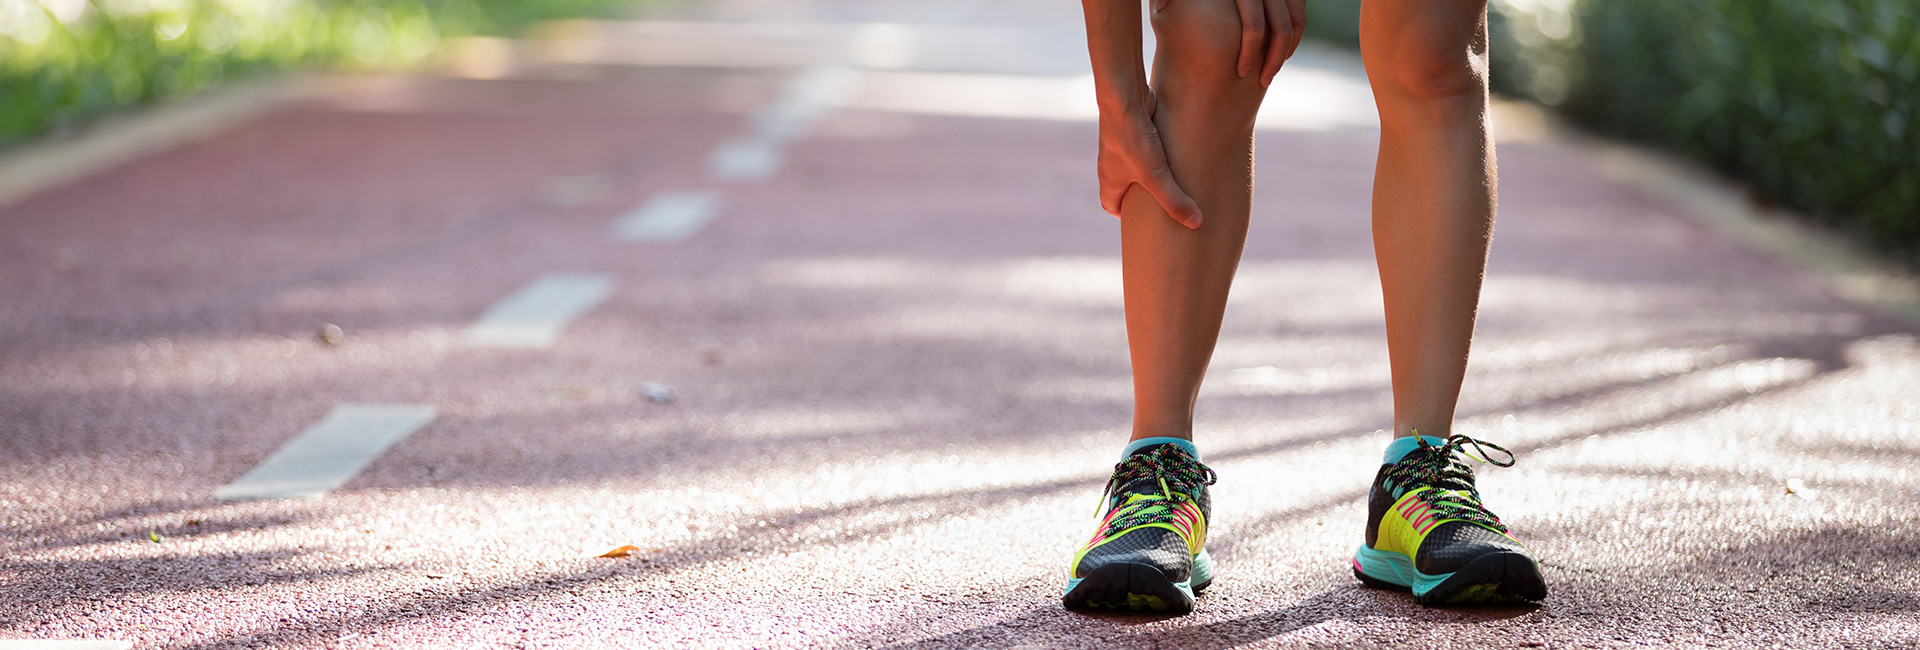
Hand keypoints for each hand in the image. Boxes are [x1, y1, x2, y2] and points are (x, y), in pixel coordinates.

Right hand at [1097, 88, 1203, 228]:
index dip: (1125, 215)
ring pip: (1134, 164)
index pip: (1110, 204)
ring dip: (1150, 171)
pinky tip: (1176, 151)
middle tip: (1160, 203)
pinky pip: (1144, 144)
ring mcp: (1121, 144)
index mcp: (1109, 180)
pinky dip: (1157, 150)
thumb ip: (1175, 200)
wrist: (1123, 97)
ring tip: (1172, 178)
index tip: (1141, 221)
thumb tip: (1196, 223)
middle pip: (1123, 185)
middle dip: (1140, 195)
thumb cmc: (1132, 140)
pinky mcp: (1134, 127)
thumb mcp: (1156, 177)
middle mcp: (1111, 163)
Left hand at [1155, 0, 1305, 86]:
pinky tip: (1280, 52)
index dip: (1250, 52)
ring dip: (1288, 49)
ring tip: (1271, 71)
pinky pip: (1299, 12)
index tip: (1240, 72)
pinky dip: (1295, 34)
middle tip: (1263, 82)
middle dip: (1274, 59)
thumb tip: (1160, 8)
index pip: (1254, 26)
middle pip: (1281, 27)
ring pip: (1297, 21)